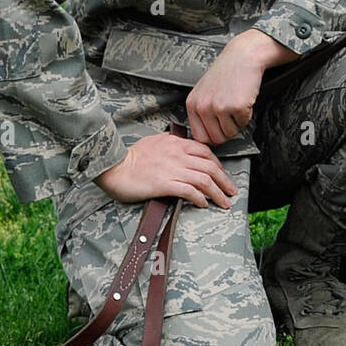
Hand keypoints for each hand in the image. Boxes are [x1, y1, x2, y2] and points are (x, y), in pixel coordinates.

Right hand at [94, 131, 237, 208]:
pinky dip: (200, 198)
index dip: (218, 165)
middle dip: (225, 181)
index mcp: (176, 143)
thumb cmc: (131, 156)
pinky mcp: (165, 184)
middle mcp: (178, 155)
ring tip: (224, 203)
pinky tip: (204, 204)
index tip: (222, 175)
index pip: (206, 152)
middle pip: (211, 167)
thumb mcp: (154, 141)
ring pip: (204, 180)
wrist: (114, 166)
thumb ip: (171, 142)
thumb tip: (181, 144)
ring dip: (218, 193)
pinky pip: (190, 191)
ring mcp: (172, 169)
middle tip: (232, 192)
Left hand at [186, 29, 297, 143]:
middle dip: (226, 131)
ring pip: (230, 133)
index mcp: (192, 104)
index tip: (219, 129)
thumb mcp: (204, 92)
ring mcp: (218, 107)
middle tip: (231, 115)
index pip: (200, 136)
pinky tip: (243, 99)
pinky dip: (247, 115)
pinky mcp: (236, 106)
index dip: (212, 135)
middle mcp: (203, 107)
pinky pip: (243, 124)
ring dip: (237, 122)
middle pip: (216, 139)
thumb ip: (202, 112)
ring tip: (236, 104)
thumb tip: (206, 136)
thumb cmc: (226, 73)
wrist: (242, 57)